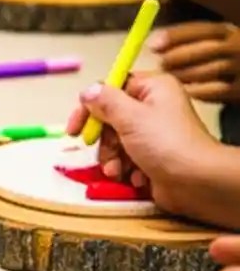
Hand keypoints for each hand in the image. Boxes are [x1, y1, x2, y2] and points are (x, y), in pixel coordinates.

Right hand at [65, 73, 217, 213]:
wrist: (195, 182)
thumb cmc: (166, 144)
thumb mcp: (131, 117)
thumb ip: (106, 102)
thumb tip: (88, 91)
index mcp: (153, 88)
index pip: (112, 88)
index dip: (91, 107)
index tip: (76, 128)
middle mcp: (154, 107)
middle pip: (110, 117)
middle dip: (103, 140)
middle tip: (99, 152)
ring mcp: (153, 132)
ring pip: (115, 141)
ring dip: (111, 158)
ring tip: (117, 170)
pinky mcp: (151, 155)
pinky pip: (125, 158)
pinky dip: (124, 168)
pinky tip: (132, 177)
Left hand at [148, 22, 239, 103]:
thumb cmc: (216, 58)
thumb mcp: (208, 42)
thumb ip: (185, 40)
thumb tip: (152, 44)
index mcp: (226, 32)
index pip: (202, 29)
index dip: (176, 36)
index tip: (153, 45)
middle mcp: (236, 47)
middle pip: (207, 49)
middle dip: (179, 57)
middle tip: (160, 64)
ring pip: (210, 71)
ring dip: (185, 75)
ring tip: (169, 79)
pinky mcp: (239, 89)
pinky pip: (216, 91)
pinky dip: (197, 92)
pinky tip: (183, 91)